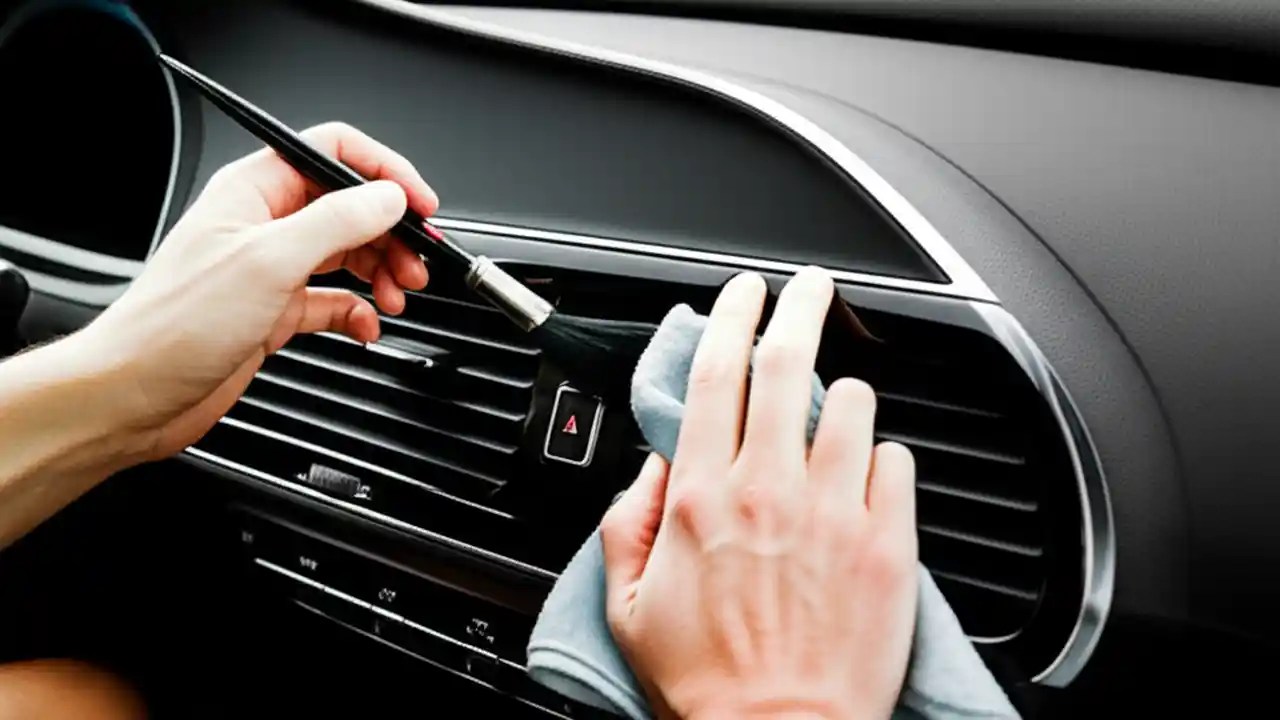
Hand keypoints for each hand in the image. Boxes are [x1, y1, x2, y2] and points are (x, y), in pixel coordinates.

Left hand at [79, 122, 435, 460]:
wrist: (136, 394)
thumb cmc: (176, 325)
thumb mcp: (269, 261)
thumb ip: (337, 223)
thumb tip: (387, 197)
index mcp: (254, 190)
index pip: (333, 153)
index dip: (383, 172)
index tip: (419, 204)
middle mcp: (264, 223)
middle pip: (349, 206)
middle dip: (391, 232)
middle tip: (418, 262)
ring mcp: (271, 268)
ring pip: (347, 253)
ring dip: (381, 271)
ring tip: (400, 293)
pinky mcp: (275, 311)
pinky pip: (333, 300)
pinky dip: (358, 311)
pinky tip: (368, 325)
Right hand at [600, 268, 918, 719]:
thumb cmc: (710, 682)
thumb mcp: (630, 605)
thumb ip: (631, 521)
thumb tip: (655, 466)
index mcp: (703, 498)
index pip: (714, 374)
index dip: (730, 316)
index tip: (743, 292)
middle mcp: (770, 490)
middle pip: (787, 363)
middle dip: (800, 306)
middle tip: (811, 287)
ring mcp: (835, 510)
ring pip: (851, 403)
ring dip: (843, 394)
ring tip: (836, 412)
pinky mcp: (888, 541)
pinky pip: (896, 460)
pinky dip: (881, 458)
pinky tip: (864, 481)